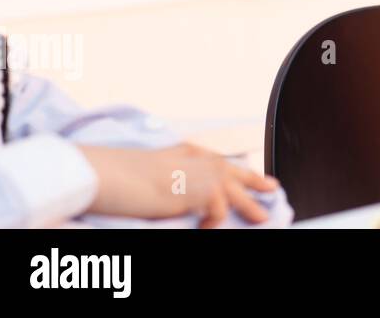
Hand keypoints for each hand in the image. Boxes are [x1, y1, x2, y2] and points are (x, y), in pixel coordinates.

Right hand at [77, 142, 280, 227]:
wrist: (105, 174)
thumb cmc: (116, 175)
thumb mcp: (152, 171)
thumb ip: (173, 174)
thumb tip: (181, 192)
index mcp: (186, 152)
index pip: (220, 160)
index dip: (238, 169)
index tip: (254, 175)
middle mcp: (197, 159)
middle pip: (235, 171)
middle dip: (256, 181)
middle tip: (273, 188)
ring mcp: (200, 174)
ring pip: (236, 192)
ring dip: (249, 206)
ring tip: (263, 218)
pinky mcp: (198, 191)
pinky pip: (219, 211)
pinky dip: (215, 223)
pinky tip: (206, 229)